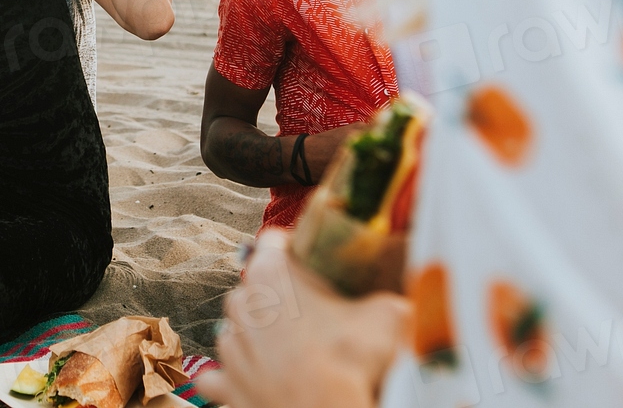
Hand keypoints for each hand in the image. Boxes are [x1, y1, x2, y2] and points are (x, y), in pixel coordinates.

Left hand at [196, 230, 410, 407]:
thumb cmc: (350, 359)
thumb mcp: (388, 315)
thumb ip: (386, 298)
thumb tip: (403, 299)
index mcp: (270, 273)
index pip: (274, 240)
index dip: (296, 247)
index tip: (314, 260)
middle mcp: (240, 304)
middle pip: (255, 286)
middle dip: (278, 295)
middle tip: (312, 312)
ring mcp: (229, 345)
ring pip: (237, 329)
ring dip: (258, 336)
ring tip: (292, 352)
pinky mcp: (225, 383)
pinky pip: (219, 374)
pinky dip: (235, 377)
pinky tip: (256, 381)